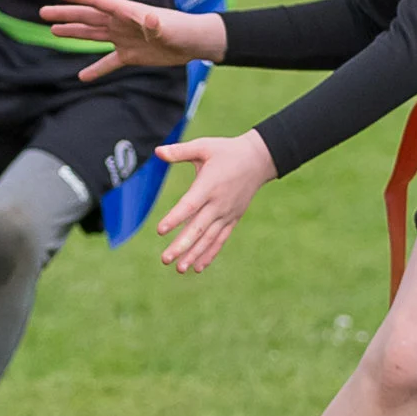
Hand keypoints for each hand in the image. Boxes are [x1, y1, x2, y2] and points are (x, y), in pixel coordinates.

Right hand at [40, 0, 226, 81]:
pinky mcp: (131, 55)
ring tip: (53, 30)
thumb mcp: (168, 27)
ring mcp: (124, 38)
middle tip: (43, 12)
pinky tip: (82, 77)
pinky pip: (108, 63)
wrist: (194, 43)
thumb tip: (150, 20)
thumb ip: (156, 25)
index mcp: (127, 12)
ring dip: (73, 32)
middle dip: (66, 14)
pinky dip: (96, 70)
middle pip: (88, 17)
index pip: (99, 2)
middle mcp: (121, 23)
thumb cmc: (183, 30)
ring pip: (92, 34)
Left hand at [152, 131, 275, 273]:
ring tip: (179, 269)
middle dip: (181, 245)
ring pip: (209, 238)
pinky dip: (210, 253)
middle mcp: (218, 203)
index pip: (189, 206)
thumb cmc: (227, 151)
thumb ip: (180, 151)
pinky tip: (198, 267)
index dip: (175, 219)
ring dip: (194, 254)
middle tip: (165, 260)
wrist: (259, 159)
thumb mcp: (204, 147)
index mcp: (209, 186)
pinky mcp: (233, 219)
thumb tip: (157, 151)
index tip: (160, 231)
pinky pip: (221, 239)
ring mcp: (227, 213)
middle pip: (198, 228)